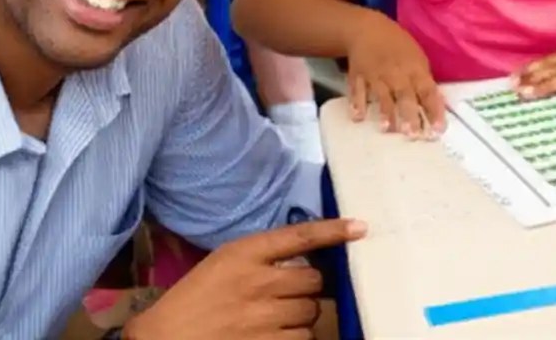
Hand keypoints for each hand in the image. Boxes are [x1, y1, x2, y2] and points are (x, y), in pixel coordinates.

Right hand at [123, 219, 366, 339]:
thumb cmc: (194, 301)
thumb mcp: (222, 265)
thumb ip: (260, 259)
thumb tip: (306, 262)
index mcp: (243, 253)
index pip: (299, 236)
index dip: (333, 231)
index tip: (361, 227)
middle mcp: (257, 282)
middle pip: (314, 280)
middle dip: (306, 290)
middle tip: (287, 296)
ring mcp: (263, 317)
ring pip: (312, 313)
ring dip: (302, 318)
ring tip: (275, 320)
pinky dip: (295, 339)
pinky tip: (275, 337)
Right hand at [346, 13, 443, 137]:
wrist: (367, 29)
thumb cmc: (397, 45)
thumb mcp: (417, 57)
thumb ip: (423, 81)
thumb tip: (434, 105)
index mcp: (415, 69)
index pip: (428, 91)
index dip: (434, 110)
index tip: (438, 130)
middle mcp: (397, 73)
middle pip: (405, 95)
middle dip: (409, 115)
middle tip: (413, 135)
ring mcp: (376, 75)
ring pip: (382, 94)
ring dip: (384, 111)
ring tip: (386, 129)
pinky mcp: (358, 75)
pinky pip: (358, 89)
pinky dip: (356, 102)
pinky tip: (357, 116)